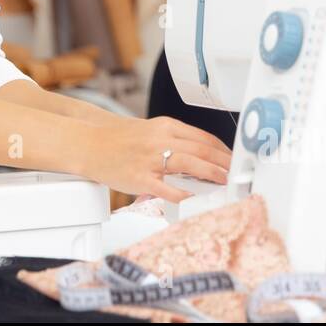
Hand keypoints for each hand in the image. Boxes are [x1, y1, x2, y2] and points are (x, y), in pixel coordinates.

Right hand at [80, 116, 231, 203]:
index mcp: (165, 126)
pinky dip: (184, 194)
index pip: (203, 138)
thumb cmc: (120, 140)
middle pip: (202, 150)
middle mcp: (160, 139)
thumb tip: (201, 156)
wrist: (89, 144)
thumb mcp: (151, 131)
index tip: (233, 160)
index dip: (223, 151)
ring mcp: (150, 158)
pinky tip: (195, 198)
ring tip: (224, 182)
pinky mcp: (140, 177)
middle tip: (236, 174)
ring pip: (190, 164)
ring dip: (212, 174)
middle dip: (223, 163)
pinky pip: (167, 188)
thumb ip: (175, 140)